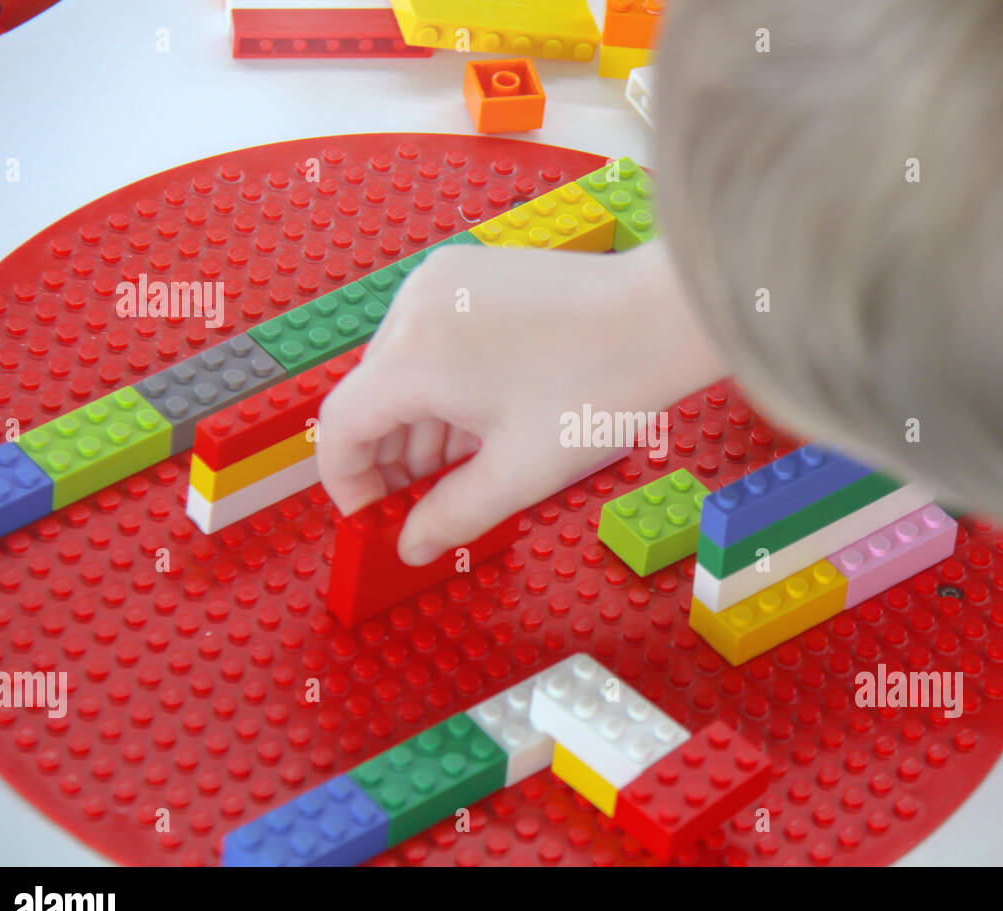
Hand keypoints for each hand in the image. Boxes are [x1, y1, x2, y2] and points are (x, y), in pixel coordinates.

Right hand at [317, 240, 724, 564]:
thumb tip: (410, 546)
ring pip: (401, 369)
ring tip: (465, 467)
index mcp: (414, 353)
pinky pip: (431, 339)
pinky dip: (442, 386)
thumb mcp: (518, 472)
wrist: (662, 318)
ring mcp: (442, 282)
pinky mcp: (470, 273)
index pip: (339, 426)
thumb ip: (451, 515)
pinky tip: (482, 423)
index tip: (372, 517)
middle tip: (422, 504)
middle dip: (391, 457)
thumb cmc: (601, 386)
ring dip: (420, 424)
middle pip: (371, 396)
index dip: (348, 483)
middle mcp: (416, 305)